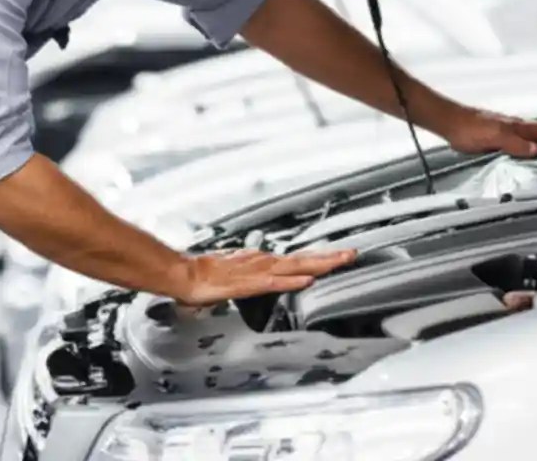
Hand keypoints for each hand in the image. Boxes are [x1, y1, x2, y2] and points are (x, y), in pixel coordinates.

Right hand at [171, 248, 356, 306]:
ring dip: (317, 265)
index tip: (338, 256)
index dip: (319, 257)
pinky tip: (305, 280)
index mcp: (260, 262)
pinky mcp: (247, 283)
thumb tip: (259, 279)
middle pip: (302, 259)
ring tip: (338, 262)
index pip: (295, 259)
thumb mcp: (234, 277)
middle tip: (352, 254)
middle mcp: (262, 262)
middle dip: (329, 258)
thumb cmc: (204, 276)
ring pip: (293, 266)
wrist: (184, 274)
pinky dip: (291, 281)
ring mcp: (256, 272)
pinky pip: (273, 282)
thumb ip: (249, 278)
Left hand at [443, 106, 536, 157]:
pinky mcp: (494, 136)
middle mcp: (513, 126)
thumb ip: (515, 143)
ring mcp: (504, 130)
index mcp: (516, 126)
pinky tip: (524, 149)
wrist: (448, 122)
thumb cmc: (468, 128)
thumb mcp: (494, 136)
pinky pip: (517, 140)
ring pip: (529, 135)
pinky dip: (527, 144)